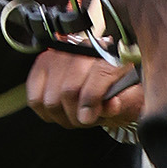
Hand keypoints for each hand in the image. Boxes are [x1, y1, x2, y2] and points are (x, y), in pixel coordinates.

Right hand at [25, 46, 143, 135]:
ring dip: (63, 115)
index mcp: (111, 52)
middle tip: (86, 119)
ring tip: (75, 115)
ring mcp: (59, 55)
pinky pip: (35, 98)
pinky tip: (60, 110)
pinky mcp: (42, 65)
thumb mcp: (131, 99)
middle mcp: (83, 48)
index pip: (98, 72)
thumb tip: (111, 105)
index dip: (92, 99)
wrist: (107, 82)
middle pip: (69, 89)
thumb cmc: (120, 92)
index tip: (89, 117)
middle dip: (77, 113)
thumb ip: (124, 102)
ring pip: (51, 98)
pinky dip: (46, 112)